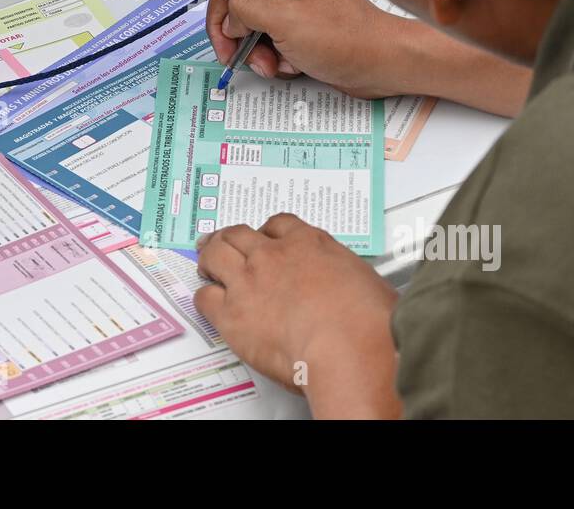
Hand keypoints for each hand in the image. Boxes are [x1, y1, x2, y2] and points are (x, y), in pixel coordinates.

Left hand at [194, 214, 401, 418]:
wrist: (349, 349)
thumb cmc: (368, 323)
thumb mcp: (367, 282)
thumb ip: (346, 279)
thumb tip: (351, 290)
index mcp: (309, 244)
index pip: (279, 225)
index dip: (268, 232)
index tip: (265, 239)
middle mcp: (274, 256)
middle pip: (240, 234)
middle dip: (230, 239)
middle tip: (224, 244)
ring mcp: (249, 282)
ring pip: (216, 255)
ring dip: (209, 259)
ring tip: (207, 265)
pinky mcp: (232, 314)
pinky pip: (205, 298)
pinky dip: (204, 298)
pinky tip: (208, 302)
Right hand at [206, 0, 532, 114]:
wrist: (384, 63)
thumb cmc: (345, 39)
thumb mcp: (284, 20)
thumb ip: (244, 8)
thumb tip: (230, 18)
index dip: (221, 18)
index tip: (226, 46)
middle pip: (238, 8)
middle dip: (243, 40)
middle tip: (253, 61)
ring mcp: (296, 2)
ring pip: (253, 29)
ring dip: (260, 53)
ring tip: (278, 66)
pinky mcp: (303, 25)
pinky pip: (272, 41)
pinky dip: (276, 58)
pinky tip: (294, 65)